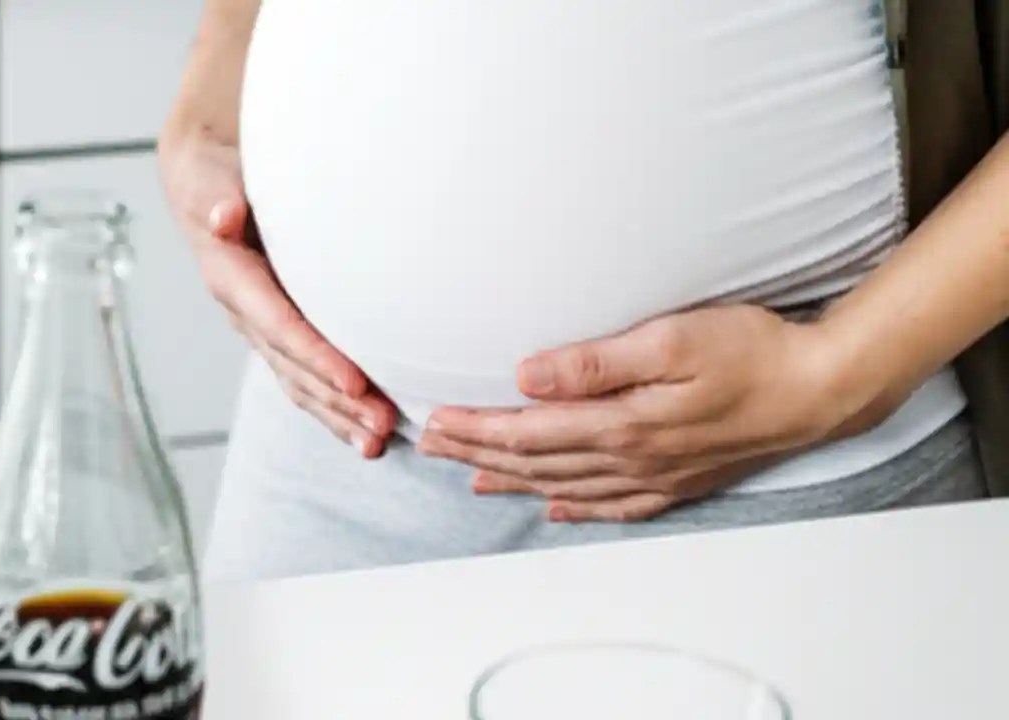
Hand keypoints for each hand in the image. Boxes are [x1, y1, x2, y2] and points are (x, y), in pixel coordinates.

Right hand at [158, 125, 396, 456]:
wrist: (204, 183)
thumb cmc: (216, 177)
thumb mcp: (211, 179)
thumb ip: (218, 199)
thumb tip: (222, 217)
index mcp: (232, 280)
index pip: (280, 326)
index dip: (317, 356)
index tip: (355, 383)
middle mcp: (246, 314)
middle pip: (295, 369)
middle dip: (338, 402)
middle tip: (382, 427)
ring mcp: (263, 330)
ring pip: (301, 383)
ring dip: (339, 416)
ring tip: (378, 443)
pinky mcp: (280, 334)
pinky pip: (306, 377)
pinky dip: (334, 406)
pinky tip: (364, 429)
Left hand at [417, 305, 898, 520]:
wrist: (820, 390)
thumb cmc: (750, 351)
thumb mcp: (670, 340)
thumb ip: (593, 364)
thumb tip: (526, 376)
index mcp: (621, 423)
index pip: (527, 431)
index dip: (475, 427)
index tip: (435, 419)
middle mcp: (630, 458)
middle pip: (536, 461)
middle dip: (478, 452)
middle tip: (433, 444)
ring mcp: (655, 476)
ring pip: (565, 485)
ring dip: (514, 480)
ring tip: (474, 476)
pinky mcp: (678, 481)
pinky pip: (612, 505)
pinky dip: (575, 507)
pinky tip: (556, 508)